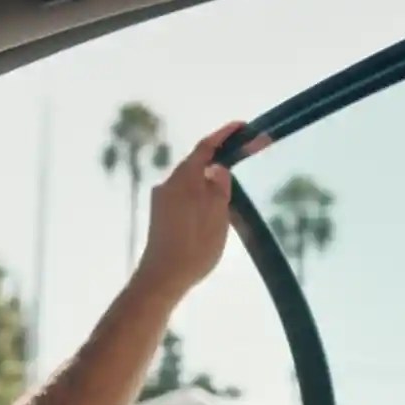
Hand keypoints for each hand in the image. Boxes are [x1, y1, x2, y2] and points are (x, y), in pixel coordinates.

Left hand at [136, 121, 246, 297]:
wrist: (162, 278)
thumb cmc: (194, 247)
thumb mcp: (217, 215)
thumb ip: (220, 186)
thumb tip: (218, 168)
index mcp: (184, 178)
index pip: (206, 147)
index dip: (225, 134)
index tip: (243, 126)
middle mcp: (169, 184)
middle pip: (198, 163)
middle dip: (221, 158)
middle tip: (244, 157)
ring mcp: (162, 200)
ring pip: (192, 182)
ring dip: (211, 182)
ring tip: (231, 196)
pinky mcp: (161, 216)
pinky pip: (186, 197)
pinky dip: (202, 197)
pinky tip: (213, 214)